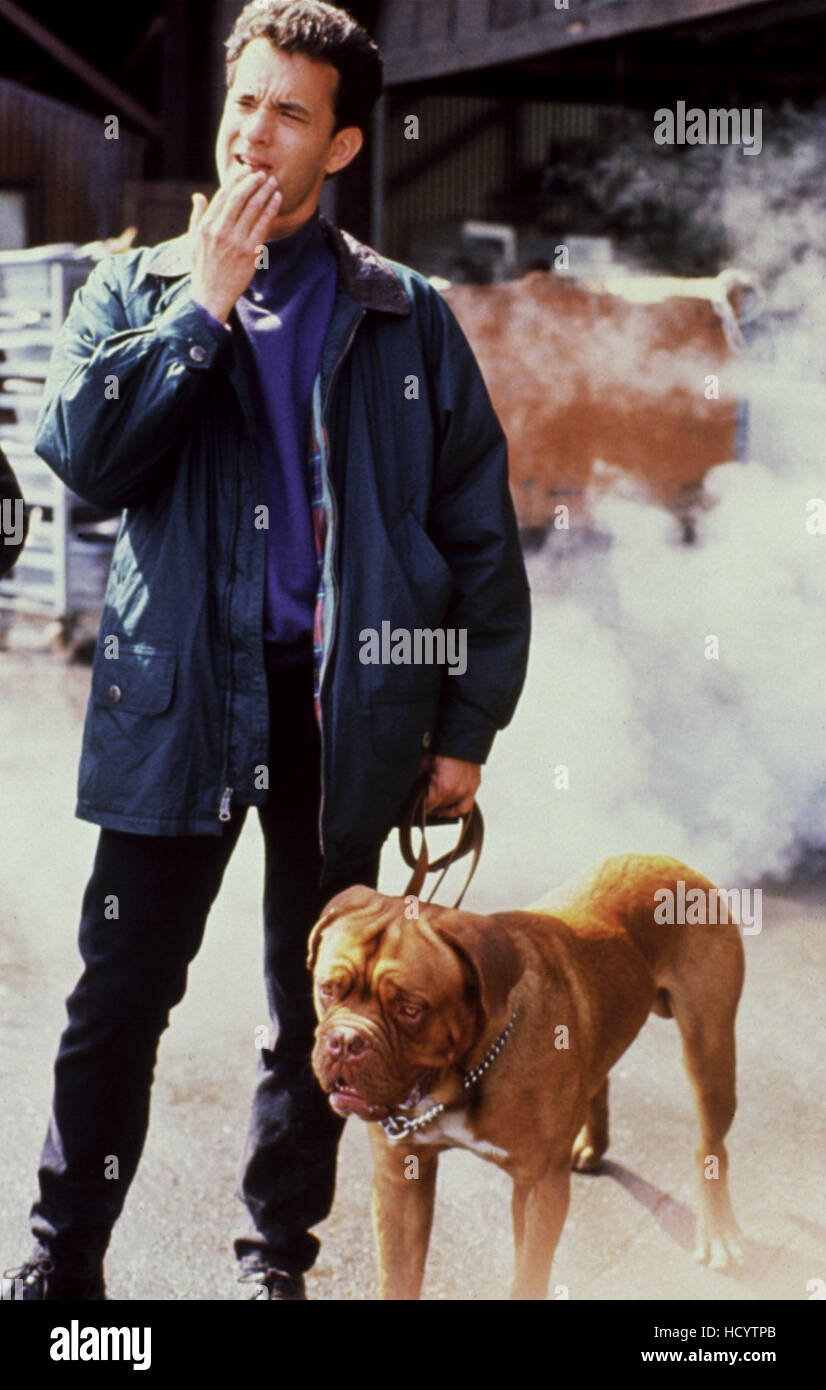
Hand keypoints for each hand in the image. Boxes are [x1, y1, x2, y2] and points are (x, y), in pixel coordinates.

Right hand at [188, 171, 281, 322]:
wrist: (211, 295)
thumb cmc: (203, 267)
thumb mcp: (193, 241)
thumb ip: (197, 216)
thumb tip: (198, 195)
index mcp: (206, 226)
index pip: (223, 196)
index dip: (235, 180)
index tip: (245, 171)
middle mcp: (220, 231)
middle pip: (239, 198)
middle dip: (252, 182)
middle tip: (262, 173)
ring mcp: (236, 242)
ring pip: (253, 209)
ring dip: (264, 192)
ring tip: (272, 182)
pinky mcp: (250, 253)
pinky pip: (263, 225)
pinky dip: (271, 209)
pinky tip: (277, 199)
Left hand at [417, 753, 480, 817]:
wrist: (461, 736)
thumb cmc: (443, 748)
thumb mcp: (425, 764)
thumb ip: (420, 780)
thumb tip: (416, 790)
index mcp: (443, 787)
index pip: (430, 805)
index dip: (422, 807)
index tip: (418, 806)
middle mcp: (457, 792)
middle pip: (441, 806)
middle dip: (432, 805)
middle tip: (426, 802)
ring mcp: (468, 790)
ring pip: (454, 807)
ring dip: (445, 807)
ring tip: (438, 807)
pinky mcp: (475, 786)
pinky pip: (467, 805)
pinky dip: (458, 809)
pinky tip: (451, 808)